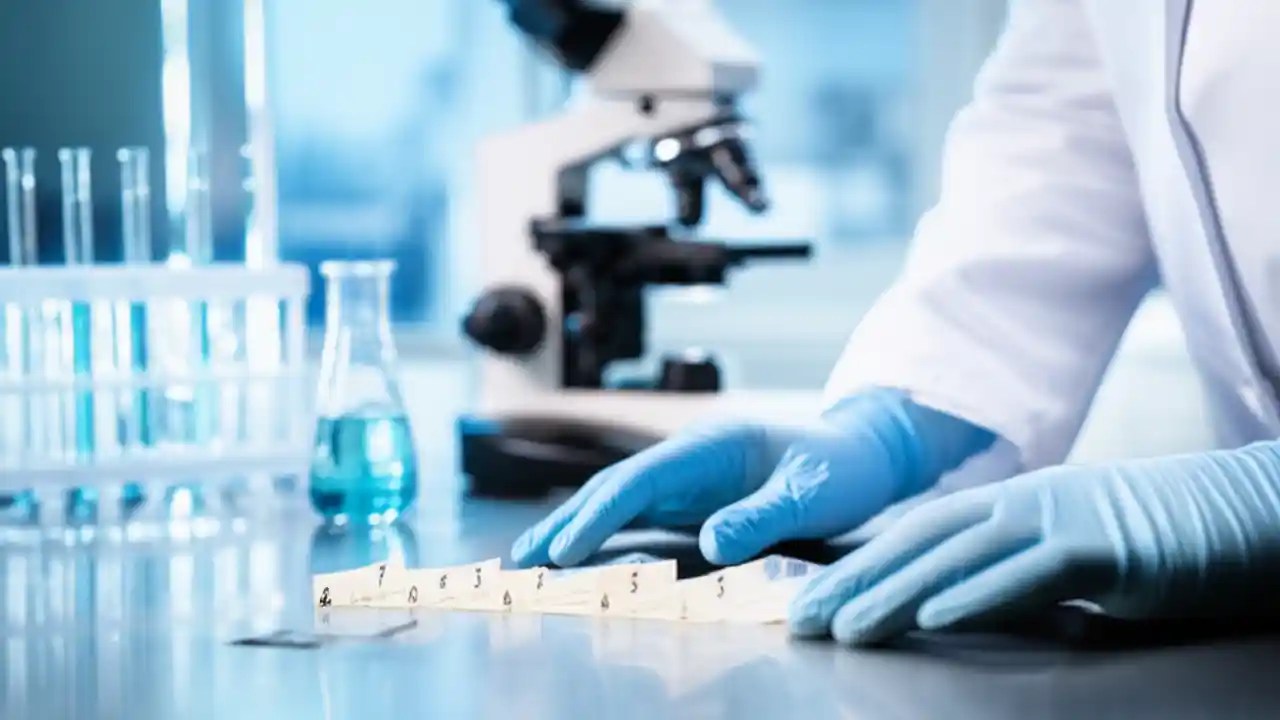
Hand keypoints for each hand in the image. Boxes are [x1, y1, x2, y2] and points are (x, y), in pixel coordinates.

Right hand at [511, 388, 992, 567]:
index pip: (641, 480)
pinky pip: (638, 521)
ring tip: (528, 563)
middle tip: (522, 562)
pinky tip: (576, 560)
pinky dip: (602, 538)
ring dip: (573, 530)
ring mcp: (687, 479)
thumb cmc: (842, 468)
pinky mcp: (691, 501)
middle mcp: (689, 458)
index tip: (567, 550)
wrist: (861, 453)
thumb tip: (711, 546)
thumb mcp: (813, 492)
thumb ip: (763, 516)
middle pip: (614, 488)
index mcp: (712, 445)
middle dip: (567, 523)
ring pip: (617, 503)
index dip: (600, 515)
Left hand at [789, 442, 1279, 645]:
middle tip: (801, 621)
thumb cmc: (1146, 540)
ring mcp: (1058, 518)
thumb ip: (1003, 574)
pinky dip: (982, 594)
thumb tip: (945, 609)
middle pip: (918, 544)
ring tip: (848, 629)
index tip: (808, 603)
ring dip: (899, 594)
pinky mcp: (1103, 543)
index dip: (856, 569)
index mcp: (1004, 506)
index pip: (912, 538)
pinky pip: (1031, 572)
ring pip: (959, 556)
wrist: (1236, 510)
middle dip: (855, 583)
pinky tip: (939, 619)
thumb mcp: (1059, 556)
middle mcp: (1018, 504)